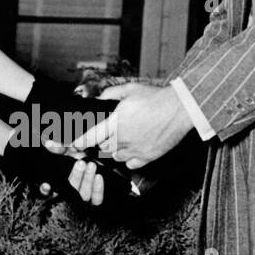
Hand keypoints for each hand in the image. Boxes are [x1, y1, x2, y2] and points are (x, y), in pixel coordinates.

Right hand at [42, 142, 103, 204]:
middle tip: (80, 163)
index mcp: (58, 185)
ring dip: (87, 179)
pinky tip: (98, 177)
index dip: (45, 191)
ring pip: (83, 195)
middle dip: (76, 176)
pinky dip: (97, 189)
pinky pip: (96, 199)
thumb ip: (59, 148)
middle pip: (70, 190)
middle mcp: (69, 194)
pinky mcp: (94, 201)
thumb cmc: (80, 158)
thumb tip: (48, 143)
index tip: (47, 185)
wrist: (99, 163)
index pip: (46, 193)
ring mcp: (82, 199)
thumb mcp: (69, 151)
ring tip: (91, 165)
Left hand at [72, 83, 192, 169]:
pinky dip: (129, 159)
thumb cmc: (156, 98)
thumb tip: (99, 99)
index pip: (90, 136)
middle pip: (103, 147)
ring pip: (116, 156)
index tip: (75, 144)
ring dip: (116, 149)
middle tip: (113, 132)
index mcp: (115, 122)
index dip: (80, 142)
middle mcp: (123, 138)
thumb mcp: (130, 89)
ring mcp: (135, 150)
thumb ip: (110, 94)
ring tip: (125, 139)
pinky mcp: (147, 157)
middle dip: (104, 140)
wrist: (178, 108)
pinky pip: (130, 164)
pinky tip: (134, 149)